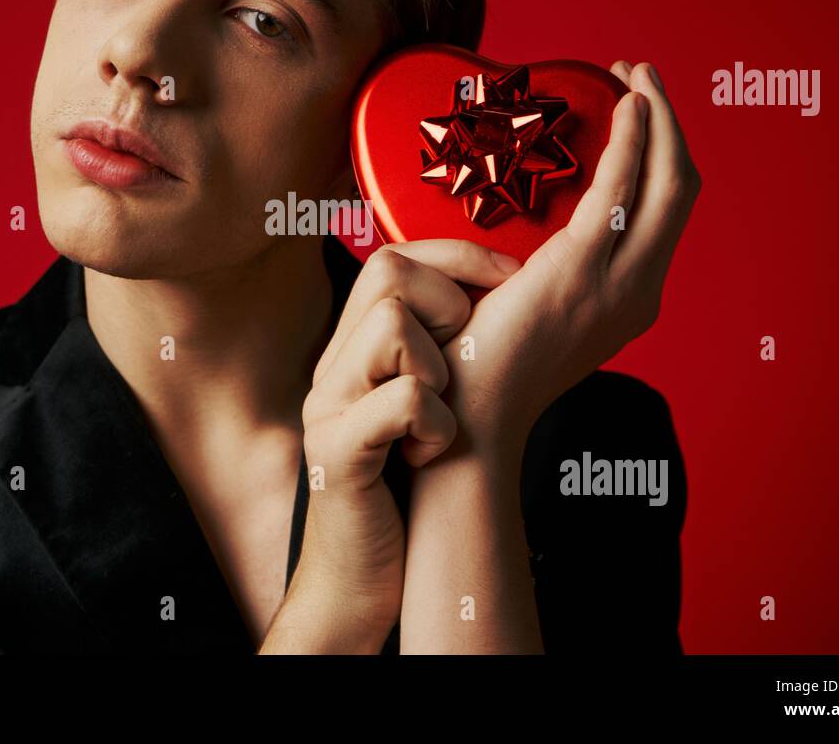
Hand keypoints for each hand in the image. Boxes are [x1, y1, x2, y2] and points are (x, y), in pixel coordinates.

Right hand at [290, 238, 518, 639]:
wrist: (361, 582)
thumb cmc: (408, 493)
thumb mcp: (423, 406)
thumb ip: (437, 352)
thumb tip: (495, 292)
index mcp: (353, 352)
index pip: (391, 258)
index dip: (456, 256)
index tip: (508, 278)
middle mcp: (332, 369)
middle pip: (386, 273)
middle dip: (448, 305)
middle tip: (460, 365)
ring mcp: (329, 409)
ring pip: (391, 325)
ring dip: (439, 370)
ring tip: (436, 417)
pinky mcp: (339, 454)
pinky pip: (401, 400)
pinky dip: (435, 425)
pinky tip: (428, 454)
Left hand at [439, 60, 701, 463]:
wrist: (467, 420)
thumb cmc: (482, 368)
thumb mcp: (534, 317)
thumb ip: (550, 279)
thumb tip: (527, 247)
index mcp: (628, 301)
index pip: (663, 214)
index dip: (660, 155)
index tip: (636, 109)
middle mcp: (639, 293)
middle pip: (680, 190)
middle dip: (669, 124)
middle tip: (639, 76)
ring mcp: (618, 286)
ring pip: (667, 184)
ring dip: (656, 120)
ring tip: (634, 76)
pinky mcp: (581, 271)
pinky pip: (622, 191)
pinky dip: (632, 142)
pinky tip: (626, 108)